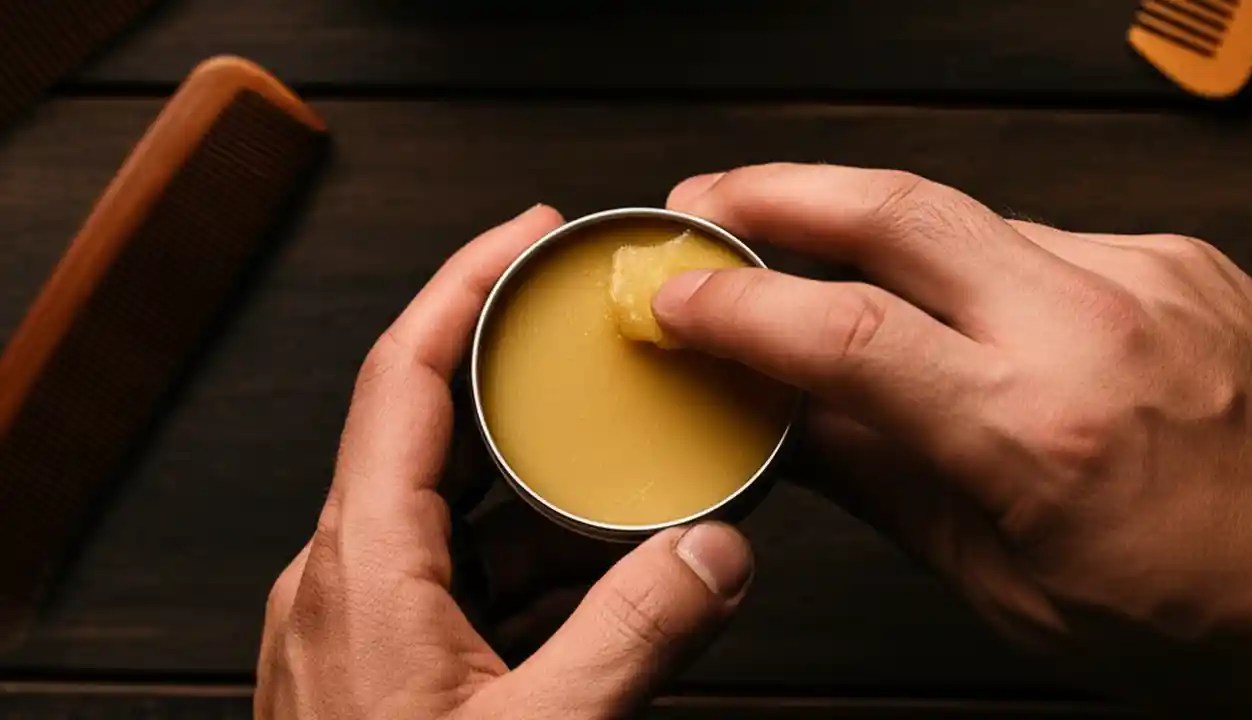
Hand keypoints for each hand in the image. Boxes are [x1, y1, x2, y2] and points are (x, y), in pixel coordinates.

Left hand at [255, 205, 753, 719]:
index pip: (403, 376)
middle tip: (598, 346)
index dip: (462, 287)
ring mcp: (367, 627)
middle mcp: (348, 580)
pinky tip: (601, 575)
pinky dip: (536, 564)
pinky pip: (468, 581)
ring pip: (462, 516)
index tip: (523, 237)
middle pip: (437, 433)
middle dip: (525, 387)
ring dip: (544, 491)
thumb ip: (637, 637)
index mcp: (361, 567)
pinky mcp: (393, 670)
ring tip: (626, 473)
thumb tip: (717, 554)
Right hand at [653, 164, 1251, 707]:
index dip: (737, 306)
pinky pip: (1032, 237)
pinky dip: (964, 261)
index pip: (846, 332)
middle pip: (897, 205)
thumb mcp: (1007, 583)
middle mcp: (1096, 325)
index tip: (673, 299)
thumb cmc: (1200, 614)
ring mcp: (1143, 274)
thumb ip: (882, 481)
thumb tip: (784, 422)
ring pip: (961, 214)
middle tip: (705, 204)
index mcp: (1041, 433)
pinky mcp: (1172, 256)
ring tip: (807, 257)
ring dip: (866, 224)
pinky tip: (950, 303)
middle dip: (776, 190)